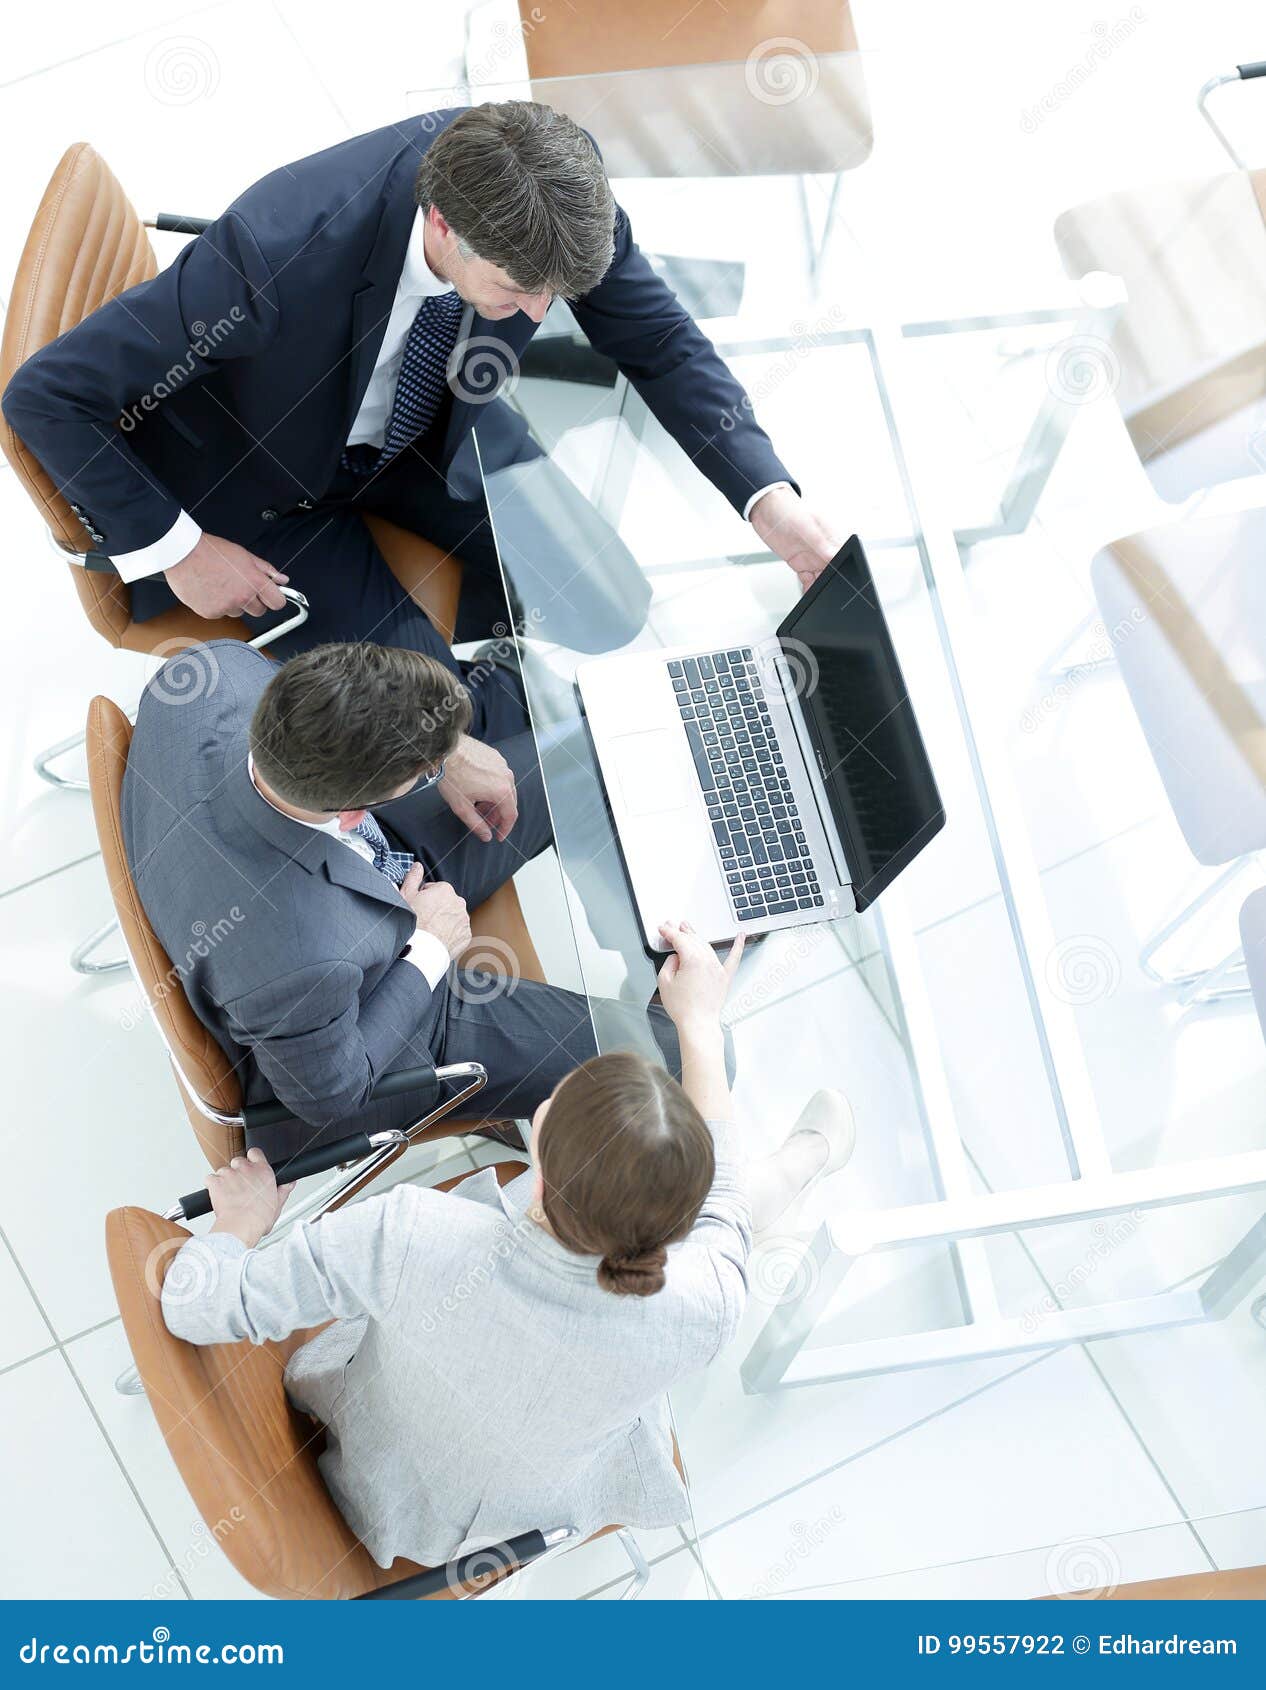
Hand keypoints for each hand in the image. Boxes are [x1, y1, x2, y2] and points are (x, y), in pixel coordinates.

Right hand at [166, 533, 289, 618]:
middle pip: (259, 611)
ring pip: (238, 612)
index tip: (270, 595)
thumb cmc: (211, 551)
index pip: (278, 602)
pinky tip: (210, 589)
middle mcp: (242, 597)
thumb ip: (266, 569)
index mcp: (254, 582)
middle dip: (254, 602)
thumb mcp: (245, 555)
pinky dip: (217, 605)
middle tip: (241, 586)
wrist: (183, 553)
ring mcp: (226, 607)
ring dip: (234, 603)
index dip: (275, 598)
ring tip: (221, 584)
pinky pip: (220, 614)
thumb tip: (282, 579)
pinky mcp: (210, 613)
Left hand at [206, 1147, 293, 1247]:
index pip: (255, 1153)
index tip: (250, 1166)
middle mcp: (246, 1169)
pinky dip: (211, 1186)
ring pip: (222, 1170)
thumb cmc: (258, 1218)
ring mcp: (230, 1174)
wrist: (241, 1225)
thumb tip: (290, 1183)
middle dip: (236, 1171)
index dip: (252, 1159)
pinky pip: (210, 1179)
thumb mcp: (277, 1204)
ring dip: (223, 1180)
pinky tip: (217, 1195)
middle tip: (237, 1186)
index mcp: (263, 1171)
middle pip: (238, 1161)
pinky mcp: (216, 1181)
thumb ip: (283, 1190)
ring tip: (227, 1195)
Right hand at [399, 861, 470, 959]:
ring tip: (431, 930)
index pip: (435, 889)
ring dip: (445, 920)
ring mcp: (464, 920)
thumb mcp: (406, 896)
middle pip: (446, 902)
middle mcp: (459, 902)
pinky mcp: (467, 935)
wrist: (420, 950)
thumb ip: (413, 877)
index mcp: (445, 890)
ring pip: (453, 916)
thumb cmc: (412, 923)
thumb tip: (417, 866)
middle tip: (424, 919)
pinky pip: (459, 931)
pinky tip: (439, 938)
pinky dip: (451, 934)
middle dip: (437, 908)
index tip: (419, 907)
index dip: (424, 898)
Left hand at [438, 735, 517, 842]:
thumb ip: (476, 824)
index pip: (511, 815)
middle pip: (509, 802)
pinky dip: (493, 786)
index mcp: (502, 791)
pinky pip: (499, 775)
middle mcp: (506, 776)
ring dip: (494, 800)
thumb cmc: (452, 776)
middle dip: (498, 815)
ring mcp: (501, 764)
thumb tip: (486, 836)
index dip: (505, 828)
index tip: (499, 835)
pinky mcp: (495, 756)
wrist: (445, 750)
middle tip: (486, 821)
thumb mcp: (462, 807)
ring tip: (478, 805)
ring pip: (504, 788)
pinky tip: (478, 788)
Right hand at [655, 919, 744, 1034]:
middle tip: (673, 926)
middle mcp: (707, 961)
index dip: (668, 932)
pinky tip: (741, 936)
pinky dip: (738, 946)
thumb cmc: (683, 1008)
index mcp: (692, 960)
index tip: (663, 929)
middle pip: (693, 940)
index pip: (679, 939)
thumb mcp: (665, 982)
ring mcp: (718, 968)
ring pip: (706, 946)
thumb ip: (669, 963)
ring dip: (697, 936)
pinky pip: (734, 958)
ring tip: (689, 929)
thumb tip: (675, 957)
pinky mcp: (725, 977)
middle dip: (681, 931)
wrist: (698, 1023)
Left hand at [749, 487, 838, 590]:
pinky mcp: (800, 564)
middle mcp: (824, 550)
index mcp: (832, 539)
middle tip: (830, 596)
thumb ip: (821, 543)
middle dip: (833, 584)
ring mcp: (812, 558)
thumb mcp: (807, 526)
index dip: (846, 571)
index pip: (845, 558)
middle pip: (834, 573)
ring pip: (821, 579)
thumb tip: (835, 556)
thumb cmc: (789, 510)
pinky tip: (809, 597)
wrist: (766, 510)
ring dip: (821, 590)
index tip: (844, 582)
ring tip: (821, 601)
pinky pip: (807, 581)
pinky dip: (808, 590)